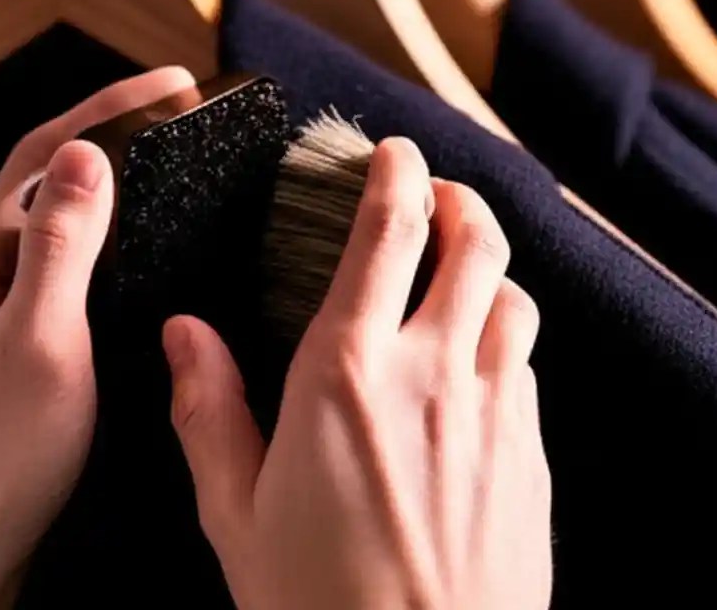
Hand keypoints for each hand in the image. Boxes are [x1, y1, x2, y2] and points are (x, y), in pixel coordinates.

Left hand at [0, 68, 199, 608]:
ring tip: (175, 152)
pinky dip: (115, 229)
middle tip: (182, 103)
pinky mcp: (28, 335)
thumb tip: (88, 154)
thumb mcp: (39, 341)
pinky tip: (150, 236)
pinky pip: (73, 259)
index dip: (107, 108)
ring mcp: (3, 304)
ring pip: (64, 216)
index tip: (173, 80)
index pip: (44, 156)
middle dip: (114, 128)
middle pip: (51, 174)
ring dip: (116, 174)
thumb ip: (62, 247)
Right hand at [164, 138, 552, 608]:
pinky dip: (504, 343)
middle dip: (460, 200)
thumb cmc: (317, 607)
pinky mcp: (531, 457)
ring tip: (462, 276)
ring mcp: (495, 414)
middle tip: (437, 195)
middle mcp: (434, 374)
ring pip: (515, 300)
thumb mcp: (234, 515)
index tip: (392, 152)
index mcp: (347, 374)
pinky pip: (525, 370)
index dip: (397, 172)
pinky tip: (476, 369)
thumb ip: (208, 411)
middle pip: (479, 242)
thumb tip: (185, 335)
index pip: (390, 230)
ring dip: (490, 271)